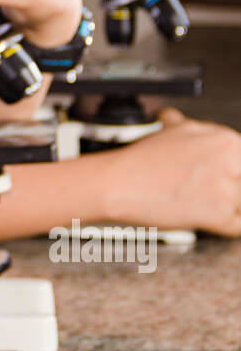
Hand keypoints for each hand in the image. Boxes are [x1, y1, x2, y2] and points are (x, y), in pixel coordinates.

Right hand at [103, 109, 240, 234]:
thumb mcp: (174, 130)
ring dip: (231, 204)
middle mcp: (231, 164)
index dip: (231, 167)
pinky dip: (228, 224)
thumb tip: (191, 125)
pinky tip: (214, 218)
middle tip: (211, 187)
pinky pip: (238, 225)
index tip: (222, 172)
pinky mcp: (218, 217)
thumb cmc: (143, 159)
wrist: (122, 183)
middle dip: (232, 184)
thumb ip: (196, 129)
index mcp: (226, 141)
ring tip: (209, 201)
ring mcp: (226, 191)